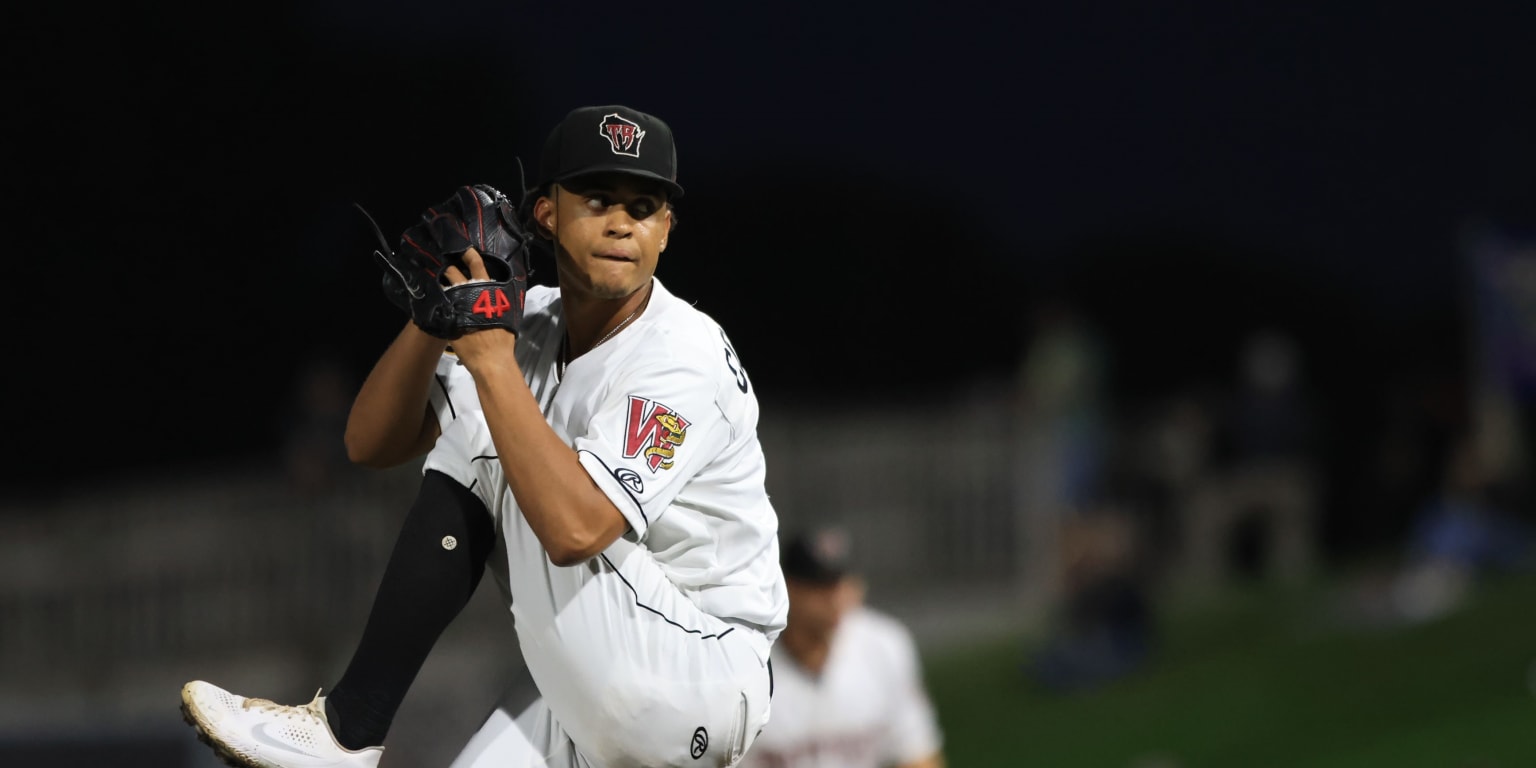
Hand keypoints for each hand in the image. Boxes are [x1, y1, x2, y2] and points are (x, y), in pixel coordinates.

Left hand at [441, 247, 519, 371]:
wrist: (490, 358)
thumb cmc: (503, 338)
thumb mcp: (506, 313)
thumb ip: (498, 300)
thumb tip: (496, 293)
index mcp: (486, 288)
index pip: (476, 264)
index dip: (469, 254)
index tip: (464, 250)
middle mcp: (468, 292)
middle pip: (453, 272)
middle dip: (449, 267)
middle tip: (446, 266)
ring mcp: (454, 304)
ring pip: (443, 285)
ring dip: (441, 282)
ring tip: (439, 281)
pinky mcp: (446, 317)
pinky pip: (438, 304)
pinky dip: (436, 300)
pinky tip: (434, 300)